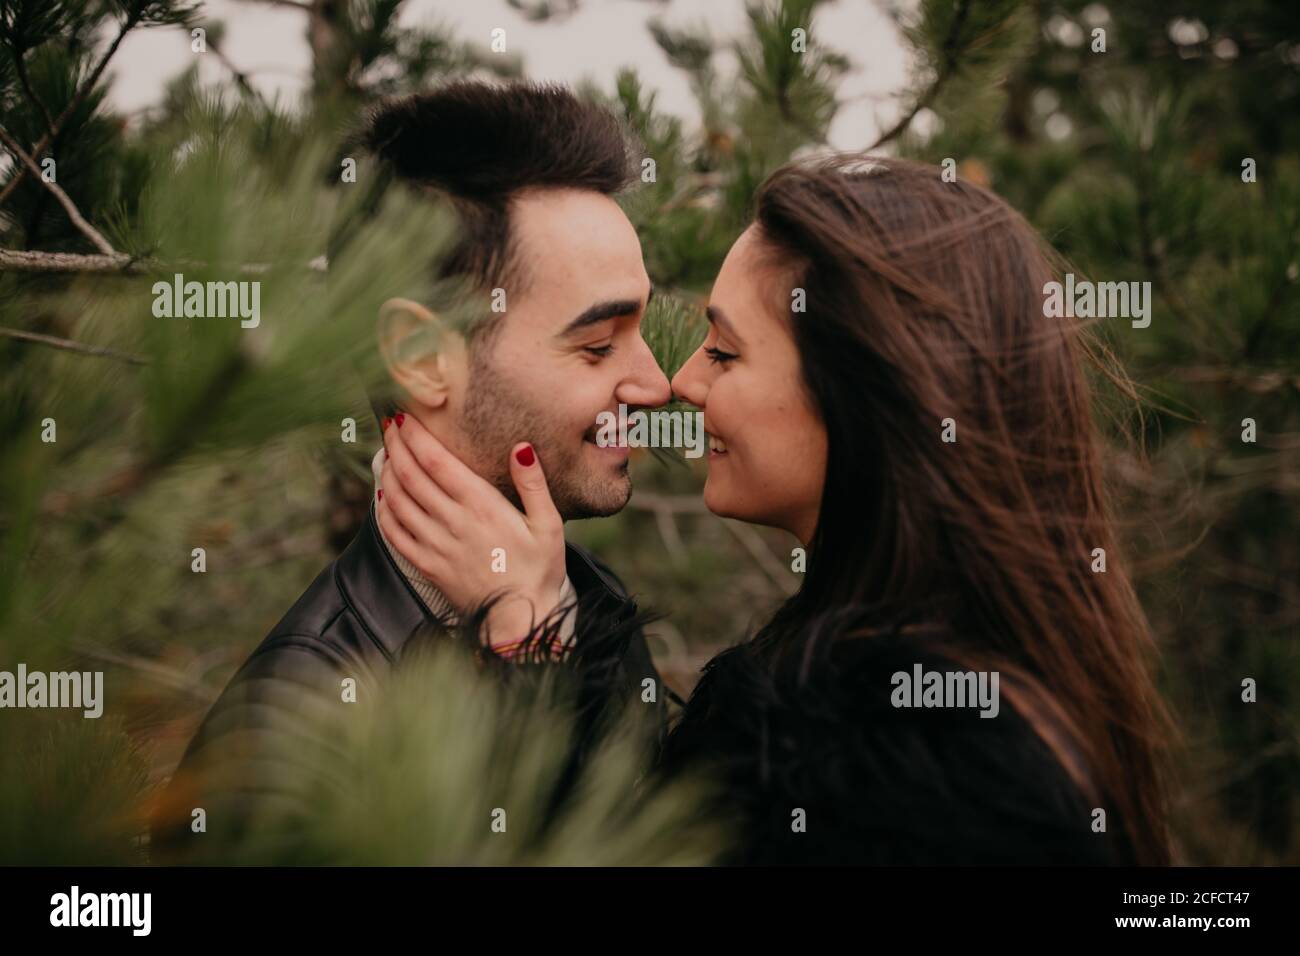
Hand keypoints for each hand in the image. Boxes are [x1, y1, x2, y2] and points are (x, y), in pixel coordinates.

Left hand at [376, 413, 566, 649]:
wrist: (523, 621)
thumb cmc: (540, 570)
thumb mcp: (550, 525)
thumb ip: (534, 485)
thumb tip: (521, 447)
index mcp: (482, 507)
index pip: (437, 462)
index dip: (416, 436)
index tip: (404, 417)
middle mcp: (453, 522)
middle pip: (412, 475)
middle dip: (397, 445)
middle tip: (388, 425)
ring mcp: (436, 546)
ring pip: (399, 501)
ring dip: (388, 473)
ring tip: (386, 453)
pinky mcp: (428, 567)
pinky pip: (395, 534)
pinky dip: (384, 511)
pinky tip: (383, 497)